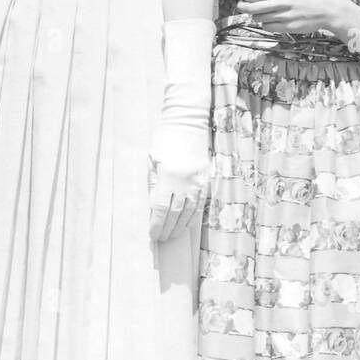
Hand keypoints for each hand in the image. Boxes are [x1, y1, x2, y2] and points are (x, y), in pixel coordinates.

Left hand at [148, 120, 207, 242]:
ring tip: (173, 235)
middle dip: (168, 229)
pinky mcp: (206, 178)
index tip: (153, 235)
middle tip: (162, 239)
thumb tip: (155, 208)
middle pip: (176, 214)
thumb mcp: (153, 161)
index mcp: (167, 176)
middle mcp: (184, 181)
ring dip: (180, 226)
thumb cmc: (165, 138)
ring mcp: (198, 181)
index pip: (161, 209)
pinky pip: (200, 203)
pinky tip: (187, 223)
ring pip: (190, 211)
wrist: (187, 121)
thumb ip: (154, 185)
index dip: (157, 225)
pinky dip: (193, 215)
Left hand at [236, 0, 350, 37]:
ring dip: (257, 16)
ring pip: (259, 18)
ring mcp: (284, 16)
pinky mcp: (288, 27)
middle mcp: (281, 2)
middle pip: (252, 8)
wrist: (326, 9)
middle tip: (241, 7)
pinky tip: (270, 21)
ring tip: (260, 14)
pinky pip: (268, 27)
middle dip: (244, 8)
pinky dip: (266, 25)